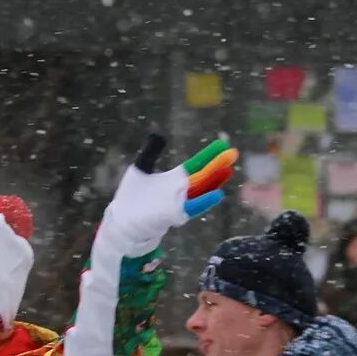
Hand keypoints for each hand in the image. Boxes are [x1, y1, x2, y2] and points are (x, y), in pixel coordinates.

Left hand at [103, 134, 238, 252]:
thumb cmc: (132, 197)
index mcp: (174, 178)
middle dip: (217, 165)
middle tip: (233, 153)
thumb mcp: (141, 168)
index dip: (209, 155)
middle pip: (203, 175)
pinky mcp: (174, 214)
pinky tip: (217, 194)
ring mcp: (179, 202)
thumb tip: (158, 135)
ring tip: (228, 170)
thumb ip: (151, 152)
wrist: (123, 220)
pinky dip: (204, 201)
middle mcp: (180, 190)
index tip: (223, 144)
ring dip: (214, 181)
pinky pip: (192, 207)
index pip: (196, 165)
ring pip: (201, 190)